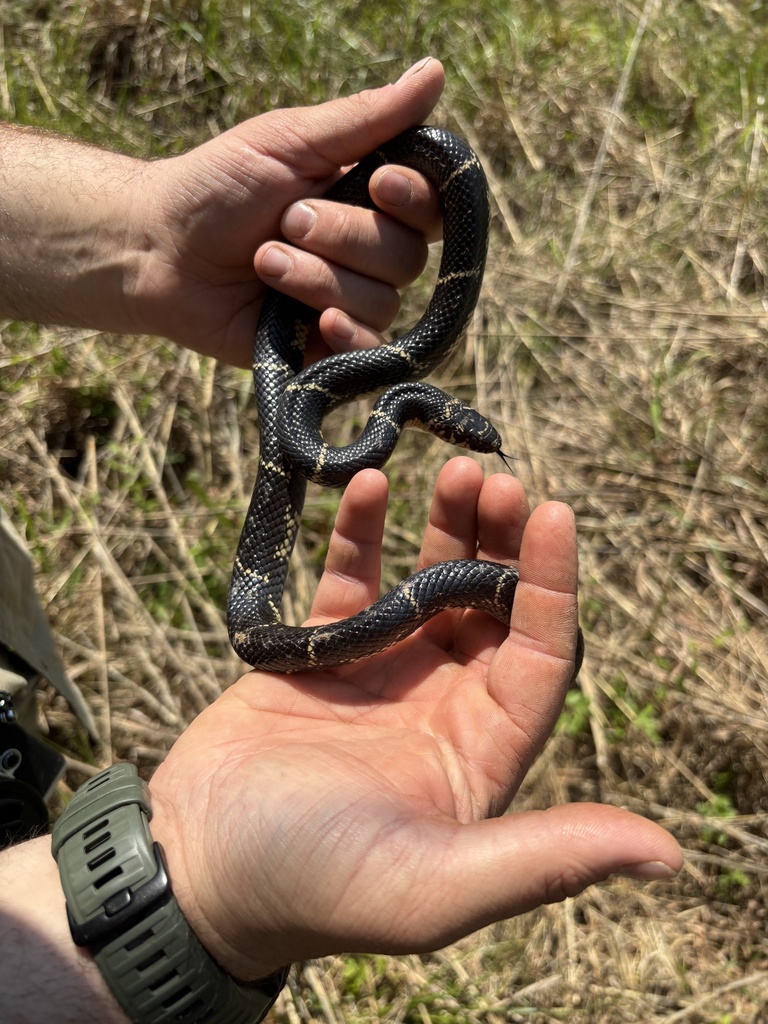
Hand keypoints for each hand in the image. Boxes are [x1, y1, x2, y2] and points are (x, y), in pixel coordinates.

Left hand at [133, 58, 444, 365]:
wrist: (159, 250)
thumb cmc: (217, 186)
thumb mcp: (290, 139)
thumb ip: (366, 117)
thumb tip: (435, 71)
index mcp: (368, 199)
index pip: (430, 207)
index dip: (414, 200)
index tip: (378, 183)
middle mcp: (368, 253)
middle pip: (406, 255)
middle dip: (341, 236)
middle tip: (284, 221)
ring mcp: (349, 301)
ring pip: (382, 299)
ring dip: (317, 277)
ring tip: (264, 263)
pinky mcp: (326, 348)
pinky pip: (367, 349)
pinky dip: (346, 333)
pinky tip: (317, 321)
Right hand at [149, 457, 681, 980]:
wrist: (196, 872)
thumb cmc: (313, 888)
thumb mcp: (435, 888)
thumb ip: (546, 860)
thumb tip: (671, 856)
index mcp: (481, 755)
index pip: (538, 657)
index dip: (551, 587)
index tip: (555, 515)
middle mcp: (442, 707)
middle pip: (490, 608)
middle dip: (502, 543)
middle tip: (501, 480)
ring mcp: (382, 675)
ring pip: (428, 584)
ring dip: (444, 527)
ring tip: (454, 470)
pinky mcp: (322, 653)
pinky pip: (351, 580)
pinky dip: (361, 533)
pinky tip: (370, 485)